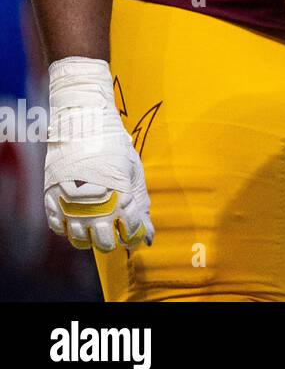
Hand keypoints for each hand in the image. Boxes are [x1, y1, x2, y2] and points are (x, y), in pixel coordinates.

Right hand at [43, 58, 153, 251]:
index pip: (130, 233)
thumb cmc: (115, 148)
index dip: (133, 235)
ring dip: (89, 236)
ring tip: (96, 223)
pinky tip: (77, 217)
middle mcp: (95, 208)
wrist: (84, 126)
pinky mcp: (52, 200)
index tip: (133, 232)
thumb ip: (141, 206)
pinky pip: (58, 228)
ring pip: (79, 241)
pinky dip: (68, 228)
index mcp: (121, 199)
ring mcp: (71, 206)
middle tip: (114, 229)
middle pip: (104, 243)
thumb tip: (148, 237)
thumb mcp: (134, 173)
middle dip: (112, 240)